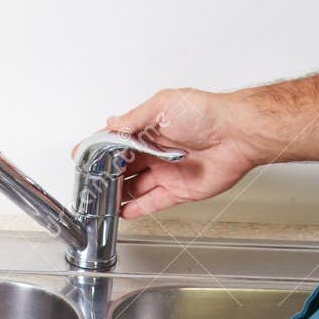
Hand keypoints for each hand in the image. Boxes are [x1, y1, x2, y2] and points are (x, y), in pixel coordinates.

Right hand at [106, 88, 266, 220]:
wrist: (236, 135)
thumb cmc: (207, 114)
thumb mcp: (162, 106)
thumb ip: (134, 119)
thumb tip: (112, 124)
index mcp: (150, 128)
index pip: (117, 141)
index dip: (99, 149)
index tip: (82, 157)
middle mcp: (157, 151)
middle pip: (123, 167)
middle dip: (106, 176)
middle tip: (91, 184)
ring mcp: (166, 171)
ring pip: (135, 187)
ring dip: (118, 194)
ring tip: (101, 201)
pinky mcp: (178, 190)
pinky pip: (152, 202)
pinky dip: (137, 209)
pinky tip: (123, 211)